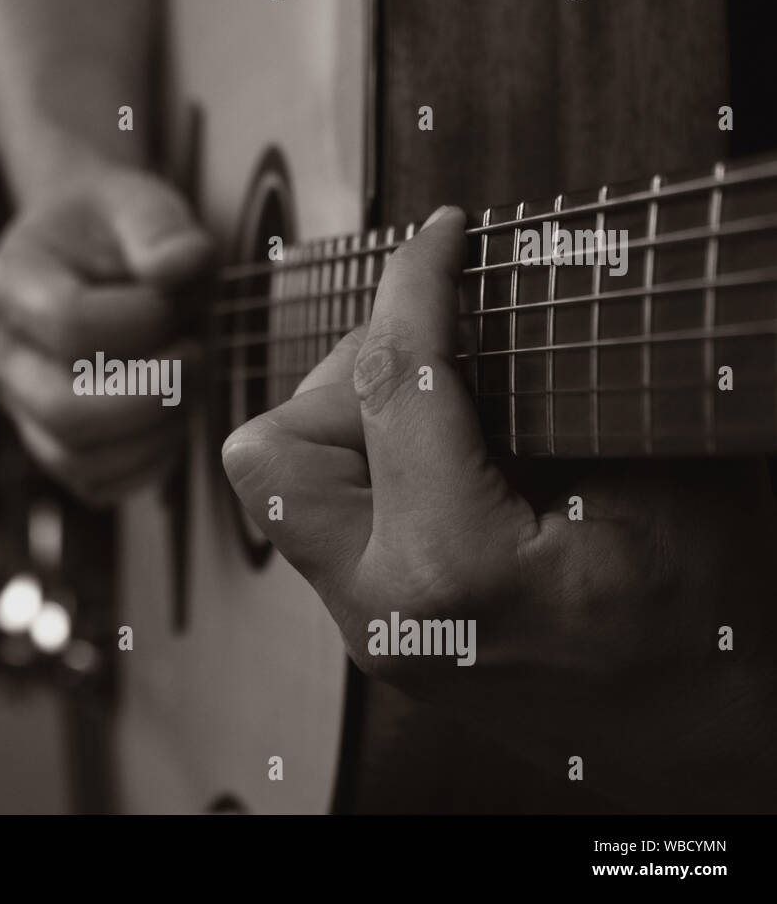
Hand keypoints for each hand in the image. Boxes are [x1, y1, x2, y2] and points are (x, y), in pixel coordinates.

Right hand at [0, 163, 209, 503]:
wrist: (86, 249)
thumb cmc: (111, 226)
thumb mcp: (137, 200)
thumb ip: (160, 226)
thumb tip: (179, 266)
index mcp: (5, 284)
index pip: (69, 325)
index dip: (143, 321)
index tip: (179, 299)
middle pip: (65, 410)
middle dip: (152, 391)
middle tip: (196, 354)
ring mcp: (19, 406)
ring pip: (76, 458)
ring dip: (154, 431)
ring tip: (188, 384)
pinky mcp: (50, 443)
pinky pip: (94, 484)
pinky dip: (148, 464)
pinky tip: (173, 418)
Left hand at [222, 206, 776, 809]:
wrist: (700, 743)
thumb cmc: (702, 630)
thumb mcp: (660, 485)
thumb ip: (559, 391)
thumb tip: (487, 299)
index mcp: (455, 569)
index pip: (394, 382)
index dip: (416, 283)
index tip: (439, 233)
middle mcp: (381, 608)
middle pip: (274, 445)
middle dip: (343, 380)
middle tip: (436, 361)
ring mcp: (366, 630)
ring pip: (277, 485)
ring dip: (341, 426)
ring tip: (437, 415)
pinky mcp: (369, 632)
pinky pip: (315, 519)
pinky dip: (359, 467)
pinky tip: (434, 459)